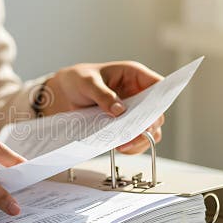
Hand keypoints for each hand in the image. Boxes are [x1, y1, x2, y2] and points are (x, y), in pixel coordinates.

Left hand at [42, 61, 164, 154]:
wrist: (63, 94)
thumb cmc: (78, 79)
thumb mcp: (88, 83)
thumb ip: (103, 95)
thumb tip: (119, 110)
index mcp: (133, 75)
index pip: (158, 85)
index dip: (160, 99)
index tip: (151, 115)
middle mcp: (137, 94)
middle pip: (157, 112)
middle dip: (148, 126)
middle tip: (135, 134)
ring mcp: (132, 111)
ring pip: (150, 129)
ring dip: (141, 139)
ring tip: (124, 145)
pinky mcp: (124, 125)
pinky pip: (137, 139)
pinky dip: (132, 146)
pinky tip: (120, 147)